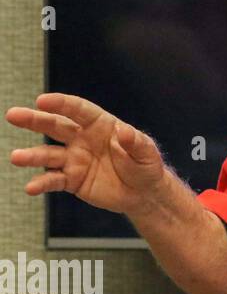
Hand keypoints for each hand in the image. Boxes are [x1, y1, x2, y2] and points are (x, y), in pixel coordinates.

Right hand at [7, 93, 166, 215]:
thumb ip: (135, 142)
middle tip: (13, 115)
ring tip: (17, 157)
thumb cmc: (146, 166)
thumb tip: (124, 131)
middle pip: (55, 126)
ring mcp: (74, 159)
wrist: (143, 193)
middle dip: (35, 120)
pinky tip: (31, 187)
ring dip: (32, 156)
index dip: (61, 103)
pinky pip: (53, 180)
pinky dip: (42, 183)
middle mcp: (82, 139)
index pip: (78, 110)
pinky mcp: (71, 180)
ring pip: (48, 154)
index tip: (42, 100)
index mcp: (100, 125)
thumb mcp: (146, 153)